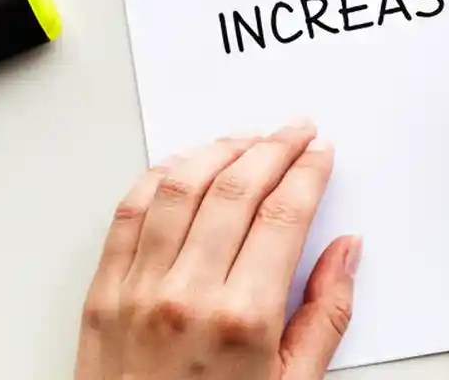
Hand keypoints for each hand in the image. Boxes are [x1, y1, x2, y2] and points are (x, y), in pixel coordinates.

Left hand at [76, 120, 361, 379]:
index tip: (320, 153)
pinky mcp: (102, 294)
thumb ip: (326, 316)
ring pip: (181, 186)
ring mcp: (138, 290)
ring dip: (218, 149)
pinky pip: (129, 213)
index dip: (308, 171)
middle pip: (236, 188)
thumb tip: (346, 253)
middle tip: (295, 131)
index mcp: (243, 318)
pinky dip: (158, 177)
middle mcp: (188, 294)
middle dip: (273, 147)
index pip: (285, 213)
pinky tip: (183, 166)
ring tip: (246, 138)